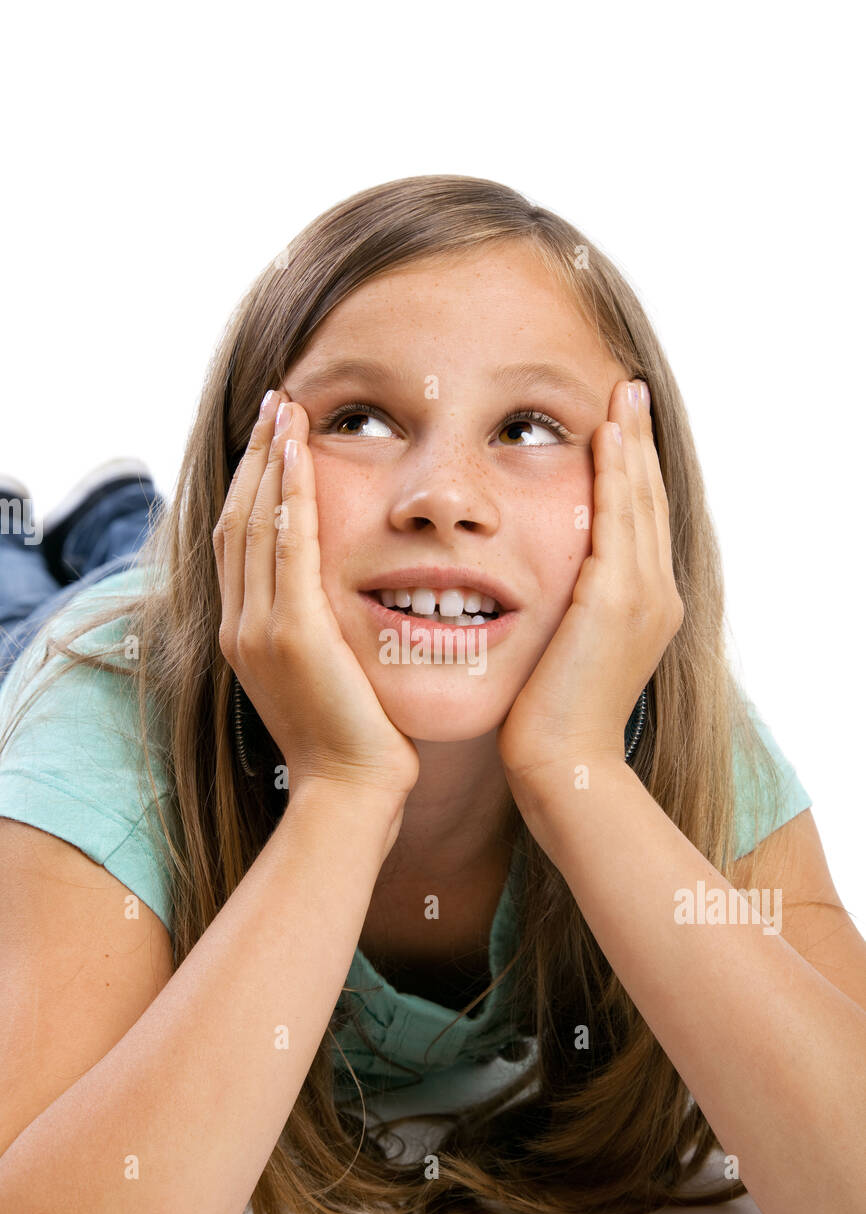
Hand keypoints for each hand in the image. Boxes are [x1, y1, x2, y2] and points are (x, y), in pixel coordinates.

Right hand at [212, 387, 419, 802]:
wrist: (351, 792)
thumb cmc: (354, 741)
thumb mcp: (328, 677)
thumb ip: (323, 632)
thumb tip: (346, 600)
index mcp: (244, 633)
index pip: (240, 540)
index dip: (253, 484)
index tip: (273, 439)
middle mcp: (239, 625)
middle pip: (236, 519)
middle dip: (255, 457)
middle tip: (275, 403)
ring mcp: (257, 628)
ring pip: (253, 522)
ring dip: (270, 460)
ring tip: (286, 409)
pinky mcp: (291, 633)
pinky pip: (286, 546)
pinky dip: (290, 495)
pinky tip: (301, 455)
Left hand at [497, 377, 682, 784]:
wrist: (564, 765)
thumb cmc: (550, 721)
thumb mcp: (563, 654)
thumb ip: (566, 614)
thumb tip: (542, 592)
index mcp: (645, 607)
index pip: (637, 522)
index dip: (632, 471)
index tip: (617, 426)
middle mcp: (655, 594)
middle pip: (648, 500)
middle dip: (638, 442)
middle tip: (625, 389)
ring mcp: (643, 596)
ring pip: (638, 501)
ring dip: (630, 443)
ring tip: (620, 395)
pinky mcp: (616, 599)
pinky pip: (617, 520)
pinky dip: (614, 475)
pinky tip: (603, 437)